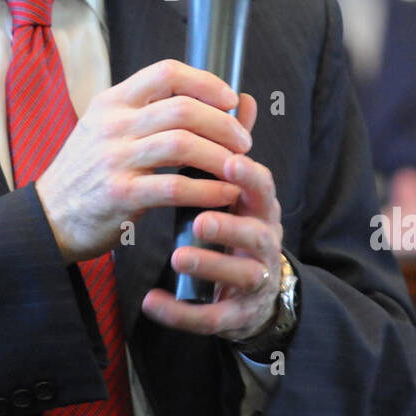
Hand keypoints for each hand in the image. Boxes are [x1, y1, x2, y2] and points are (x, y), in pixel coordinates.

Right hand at [34, 59, 250, 264]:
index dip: (206, 82)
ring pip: (182, 145)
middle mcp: (112, 125)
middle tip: (243, 141)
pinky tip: (224, 193)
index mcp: (112, 102)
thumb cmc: (89, 171)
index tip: (230, 99)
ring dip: (220, 156)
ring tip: (239, 167)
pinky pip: (175, 187)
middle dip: (223, 124)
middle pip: (182, 109)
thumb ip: (159, 114)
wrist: (49, 216)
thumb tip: (222, 101)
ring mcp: (114, 159)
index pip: (166, 73)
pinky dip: (208, 189)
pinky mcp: (120, 194)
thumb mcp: (110, 130)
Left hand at [141, 93, 283, 342]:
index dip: (248, 177)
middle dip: (229, 226)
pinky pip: (209, 317)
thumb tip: (243, 97)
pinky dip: (180, 312)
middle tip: (200, 219)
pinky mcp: (232, 316)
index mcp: (260, 208)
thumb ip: (233, 147)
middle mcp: (263, 244)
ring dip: (208, 265)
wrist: (250, 291)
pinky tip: (152, 302)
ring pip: (237, 276)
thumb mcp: (237, 188)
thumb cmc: (236, 225)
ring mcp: (251, 282)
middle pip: (255, 233)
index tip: (229, 162)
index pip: (261, 187)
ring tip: (178, 256)